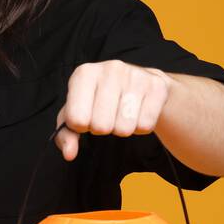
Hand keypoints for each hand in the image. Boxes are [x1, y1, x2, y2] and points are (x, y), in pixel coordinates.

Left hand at [54, 60, 173, 160]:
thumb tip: (69, 154)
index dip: (81, 126)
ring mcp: (135, 75)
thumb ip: (66, 134)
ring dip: (122, 129)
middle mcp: (110, 69)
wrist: (140, 81)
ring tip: (122, 113)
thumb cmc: (99, 99)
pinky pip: (145, 126)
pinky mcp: (157, 86)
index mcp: (84, 73)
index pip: (76, 119)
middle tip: (107, 115)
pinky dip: (140, 127)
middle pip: (101, 126)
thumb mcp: (76, 112)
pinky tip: (138, 112)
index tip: (87, 115)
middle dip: (103, 128)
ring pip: (124, 128)